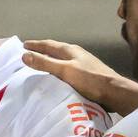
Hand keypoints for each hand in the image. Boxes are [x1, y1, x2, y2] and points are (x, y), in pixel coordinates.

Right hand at [23, 39, 137, 114]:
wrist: (114, 91)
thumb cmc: (89, 80)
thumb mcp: (64, 71)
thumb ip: (45, 63)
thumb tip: (24, 55)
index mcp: (70, 50)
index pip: (49, 44)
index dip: (36, 45)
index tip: (24, 45)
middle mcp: (77, 54)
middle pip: (56, 50)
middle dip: (43, 51)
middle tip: (30, 53)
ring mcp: (83, 63)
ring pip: (62, 59)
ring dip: (51, 60)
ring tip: (42, 64)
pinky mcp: (87, 73)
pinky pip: (68, 68)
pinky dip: (58, 69)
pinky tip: (58, 77)